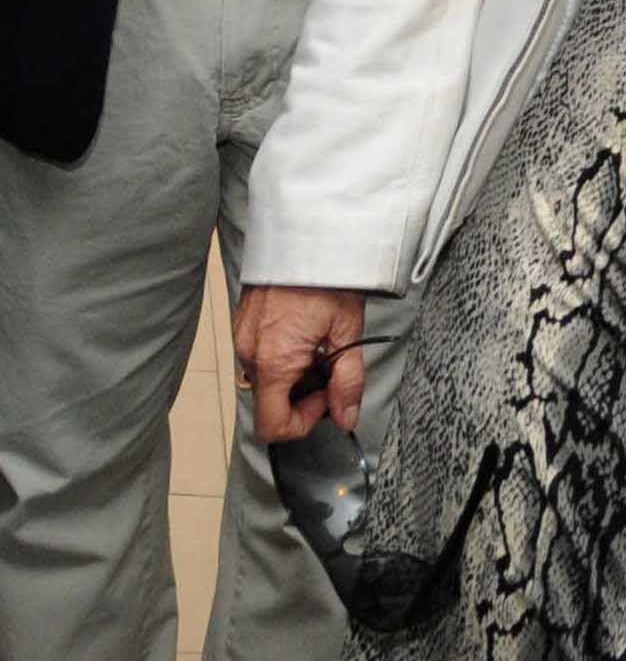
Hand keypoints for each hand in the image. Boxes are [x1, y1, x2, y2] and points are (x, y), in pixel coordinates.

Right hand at [233, 285, 366, 442]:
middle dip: (303, 394)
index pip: (272, 425)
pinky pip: (259, 355)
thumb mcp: (348, 331)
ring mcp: (242, 338)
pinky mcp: (242, 325)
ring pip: (266, 378)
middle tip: (330, 367)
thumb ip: (348, 380)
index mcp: (275, 362)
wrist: (308, 235)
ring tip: (320, 344)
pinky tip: (304, 333)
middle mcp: (250, 354)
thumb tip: (345, 418)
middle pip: (270, 401)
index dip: (302, 423)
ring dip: (293, 374)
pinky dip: (282, 356)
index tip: (326, 400)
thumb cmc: (328, 278)